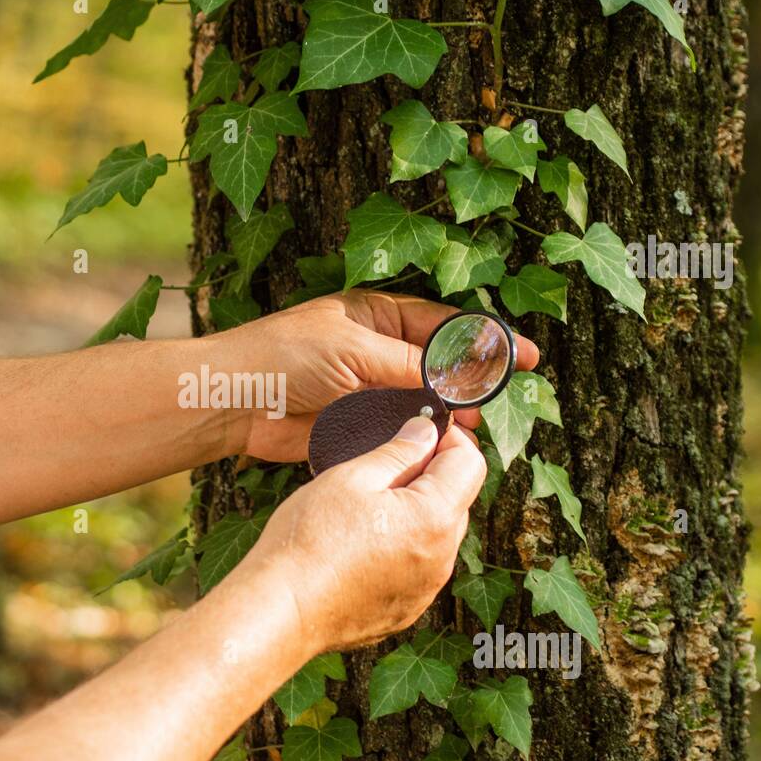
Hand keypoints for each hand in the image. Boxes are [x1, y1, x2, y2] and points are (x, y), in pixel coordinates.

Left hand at [214, 290, 540, 461]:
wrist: (235, 400)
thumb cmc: (285, 356)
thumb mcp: (355, 349)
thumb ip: (411, 364)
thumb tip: (461, 374)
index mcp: (379, 316)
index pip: (445, 325)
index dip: (486, 340)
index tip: (525, 356)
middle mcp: (379, 350)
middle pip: (441, 365)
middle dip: (472, 382)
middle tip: (500, 401)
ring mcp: (369, 388)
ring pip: (425, 401)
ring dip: (450, 414)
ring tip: (473, 428)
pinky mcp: (357, 424)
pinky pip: (401, 430)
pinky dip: (423, 436)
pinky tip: (443, 444)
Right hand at [235, 416, 484, 653]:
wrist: (282, 609)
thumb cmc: (310, 539)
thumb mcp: (352, 477)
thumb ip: (398, 451)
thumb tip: (426, 431)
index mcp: (434, 517)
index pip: (470, 463)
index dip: (449, 439)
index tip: (420, 434)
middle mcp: (442, 557)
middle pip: (457, 500)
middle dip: (432, 477)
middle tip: (384, 469)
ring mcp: (426, 589)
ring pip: (437, 535)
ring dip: (416, 515)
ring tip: (366, 511)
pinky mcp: (408, 610)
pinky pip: (419, 567)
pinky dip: (403, 549)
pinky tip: (362, 547)